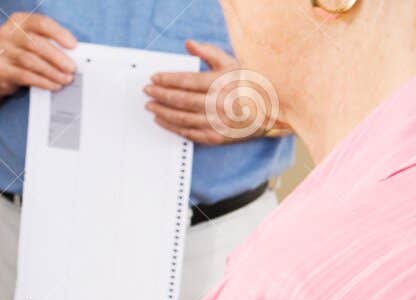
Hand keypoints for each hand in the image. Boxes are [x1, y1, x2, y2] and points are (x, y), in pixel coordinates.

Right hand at [0, 12, 76, 96]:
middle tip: (71, 68)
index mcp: (19, 20)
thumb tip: (71, 54)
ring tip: (65, 79)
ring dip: (51, 72)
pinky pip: (24, 76)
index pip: (41, 23)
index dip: (59, 34)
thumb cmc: (23, 53)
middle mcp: (7, 33)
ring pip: (30, 61)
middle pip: (35, 43)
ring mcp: (1, 51)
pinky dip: (42, 81)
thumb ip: (49, 42)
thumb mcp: (34, 41)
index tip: (73, 46)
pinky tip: (52, 85)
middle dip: (57, 57)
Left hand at [144, 41, 286, 144]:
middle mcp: (217, 104)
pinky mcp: (214, 137)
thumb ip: (209, 52)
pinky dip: (172, 127)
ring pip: (181, 118)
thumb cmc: (247, 85)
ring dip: (162, 112)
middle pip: (180, 100)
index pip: (186, 81)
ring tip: (150, 106)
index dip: (167, 80)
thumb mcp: (231, 63)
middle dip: (160, 95)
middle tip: (147, 91)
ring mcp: (215, 123)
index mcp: (220, 84)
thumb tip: (188, 44)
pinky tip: (161, 121)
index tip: (154, 78)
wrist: (268, 112)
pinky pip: (188, 132)